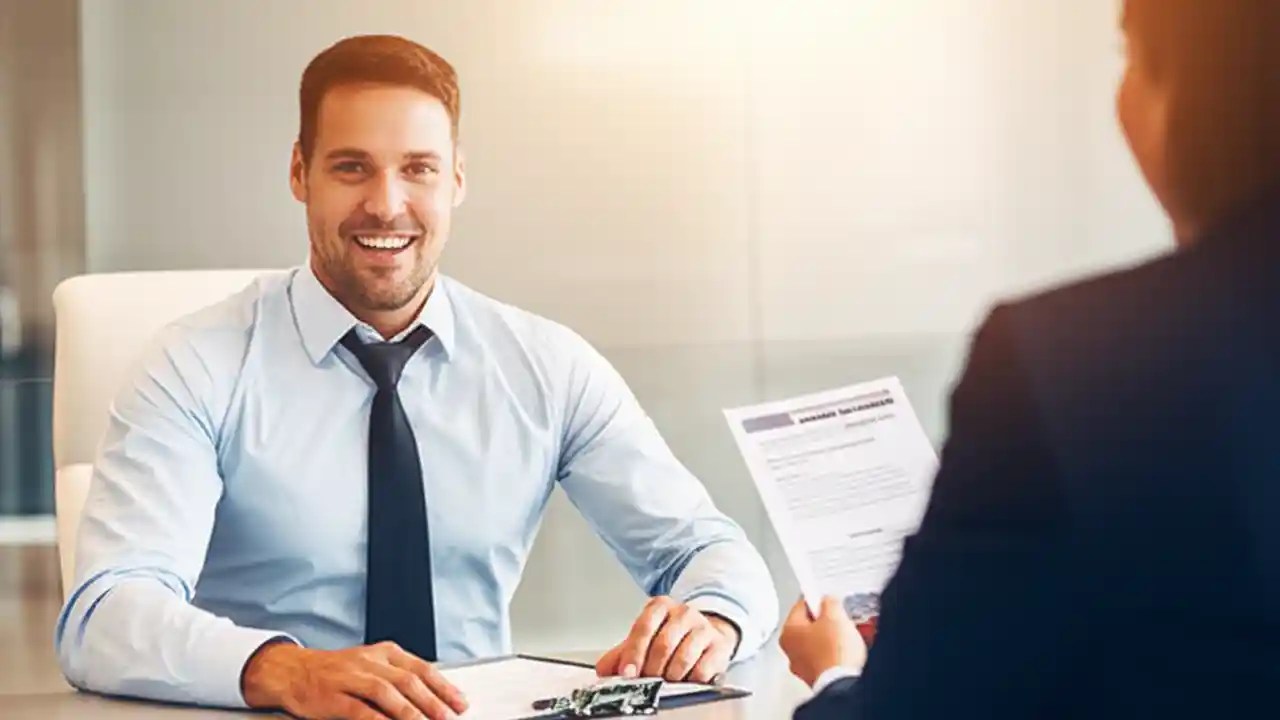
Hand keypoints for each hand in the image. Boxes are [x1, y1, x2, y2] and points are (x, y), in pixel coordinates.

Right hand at [241, 640, 468, 719]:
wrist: (291, 671)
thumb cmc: (336, 672)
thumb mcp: (370, 666)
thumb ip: (397, 679)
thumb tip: (432, 700)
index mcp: (383, 652)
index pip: (420, 668)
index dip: (443, 687)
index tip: (460, 703)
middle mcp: (368, 661)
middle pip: (407, 680)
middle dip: (432, 701)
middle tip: (449, 717)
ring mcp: (349, 677)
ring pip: (385, 693)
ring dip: (409, 711)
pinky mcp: (331, 696)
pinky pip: (358, 709)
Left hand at [595, 596, 739, 682]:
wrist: (707, 635)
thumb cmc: (671, 637)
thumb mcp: (644, 640)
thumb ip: (622, 653)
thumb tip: (604, 670)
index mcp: (660, 606)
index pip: (644, 628)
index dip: (634, 653)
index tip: (628, 672)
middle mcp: (683, 613)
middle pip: (663, 645)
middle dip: (651, 670)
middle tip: (646, 682)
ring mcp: (703, 628)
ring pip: (683, 658)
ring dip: (670, 677)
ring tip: (666, 682)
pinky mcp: (718, 646)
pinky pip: (702, 669)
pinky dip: (690, 680)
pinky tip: (686, 680)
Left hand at [779, 596, 867, 687]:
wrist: (843, 684)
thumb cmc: (834, 652)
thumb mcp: (834, 616)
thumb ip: (829, 602)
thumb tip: (828, 601)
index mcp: (788, 631)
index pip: (801, 605)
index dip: (817, 599)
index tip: (828, 598)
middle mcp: (791, 650)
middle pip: (810, 626)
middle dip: (827, 620)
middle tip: (840, 618)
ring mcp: (803, 666)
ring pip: (819, 643)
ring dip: (833, 637)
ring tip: (848, 635)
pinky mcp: (817, 678)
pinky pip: (827, 658)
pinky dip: (837, 654)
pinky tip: (849, 651)